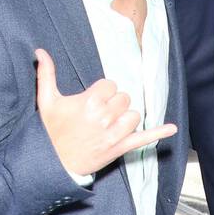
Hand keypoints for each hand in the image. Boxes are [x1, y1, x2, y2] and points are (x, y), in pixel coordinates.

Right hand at [34, 48, 176, 176]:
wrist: (53, 163)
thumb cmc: (51, 132)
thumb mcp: (47, 101)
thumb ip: (46, 74)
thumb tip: (40, 51)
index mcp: (90, 102)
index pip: (110, 85)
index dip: (103, 92)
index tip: (94, 101)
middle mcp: (104, 116)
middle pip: (124, 98)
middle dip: (114, 104)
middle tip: (99, 114)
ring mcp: (114, 134)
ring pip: (133, 115)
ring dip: (125, 117)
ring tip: (111, 124)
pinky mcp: (119, 148)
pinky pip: (143, 139)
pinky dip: (158, 133)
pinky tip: (172, 128)